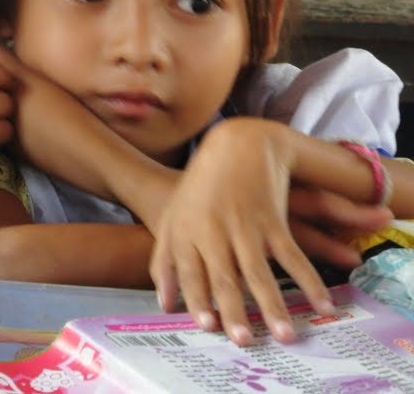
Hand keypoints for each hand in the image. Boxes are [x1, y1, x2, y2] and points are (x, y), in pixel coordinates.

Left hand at [147, 118, 372, 345]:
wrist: (235, 146)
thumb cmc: (197, 191)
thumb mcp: (172, 220)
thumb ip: (165, 262)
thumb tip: (165, 304)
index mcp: (185, 232)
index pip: (189, 271)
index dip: (196, 298)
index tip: (206, 325)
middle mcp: (213, 230)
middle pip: (224, 276)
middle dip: (234, 310)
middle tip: (244, 340)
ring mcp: (243, 225)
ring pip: (259, 271)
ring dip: (273, 305)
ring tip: (284, 335)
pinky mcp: (272, 219)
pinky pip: (291, 255)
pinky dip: (308, 281)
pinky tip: (321, 304)